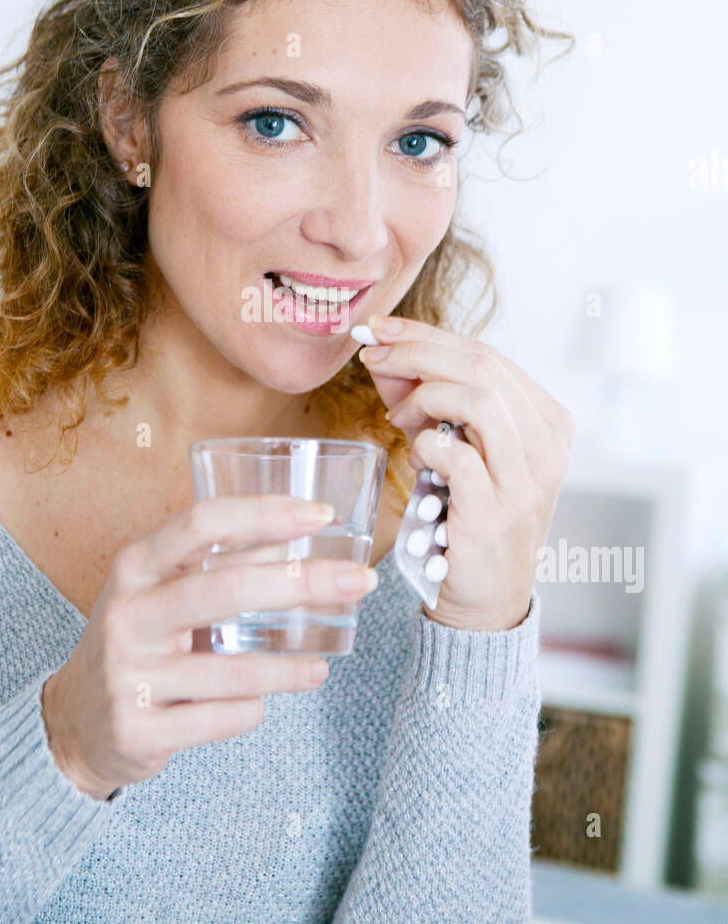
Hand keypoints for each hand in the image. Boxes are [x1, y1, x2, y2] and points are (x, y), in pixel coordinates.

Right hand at [40, 495, 375, 799]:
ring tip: (320, 668)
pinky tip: (263, 705)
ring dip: (289, 668)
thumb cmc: (138, 642)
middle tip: (360, 582)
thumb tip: (301, 543)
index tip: (321, 514)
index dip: (264, 513)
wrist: (75, 723)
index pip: (200, 522)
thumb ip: (216, 569)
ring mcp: (129, 674)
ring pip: (232, 669)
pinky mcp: (139, 729)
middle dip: (303, 583)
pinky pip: (222, 718)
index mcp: (134, 567)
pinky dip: (252, 710)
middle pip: (227, 588)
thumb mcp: (161, 594)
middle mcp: (127, 614)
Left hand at [359, 315, 574, 630]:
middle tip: (375, 357)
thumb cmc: (467, 514)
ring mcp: (527, 482)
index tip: (382, 328)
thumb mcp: (454, 444)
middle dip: (417, 352)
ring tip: (399, 417)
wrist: (485, 595)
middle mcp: (548, 447)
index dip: (429, 334)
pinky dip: (426, 444)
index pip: (488, 355)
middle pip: (483, 367)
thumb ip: (426, 398)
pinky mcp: (495, 513)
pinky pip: (457, 455)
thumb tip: (383, 349)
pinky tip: (415, 453)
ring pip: (478, 400)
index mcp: (547, 421)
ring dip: (424, 396)